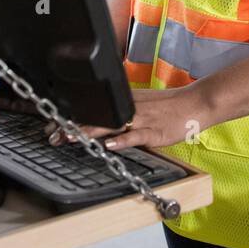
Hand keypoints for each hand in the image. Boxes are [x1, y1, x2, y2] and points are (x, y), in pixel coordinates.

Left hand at [43, 86, 210, 150]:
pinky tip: (110, 145)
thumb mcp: (143, 103)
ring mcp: (143, 120)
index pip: (95, 108)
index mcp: (127, 102)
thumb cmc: (170, 106)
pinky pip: (137, 136)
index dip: (73, 116)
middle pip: (98, 116)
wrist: (196, 104)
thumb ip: (123, 110)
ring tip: (72, 138)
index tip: (52, 124)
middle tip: (53, 135)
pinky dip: (123, 140)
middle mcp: (131, 109)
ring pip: (112, 125)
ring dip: (91, 132)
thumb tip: (101, 117)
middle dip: (74, 126)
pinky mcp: (156, 132)